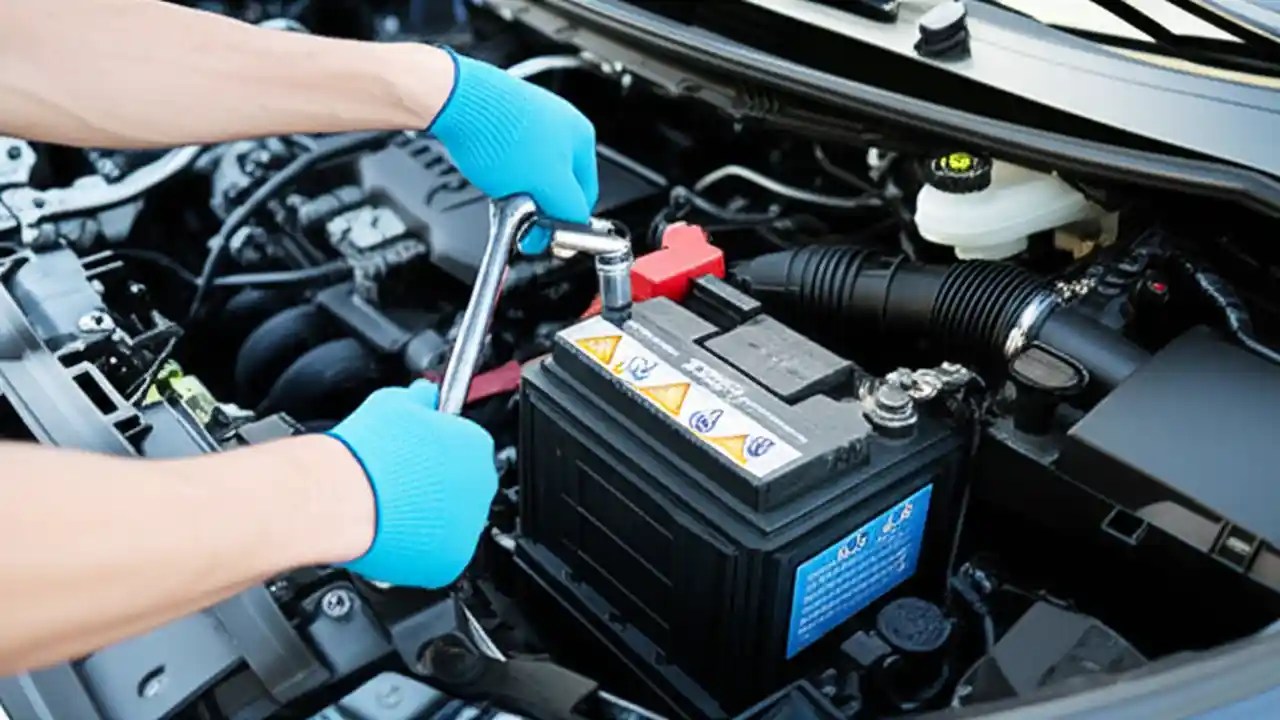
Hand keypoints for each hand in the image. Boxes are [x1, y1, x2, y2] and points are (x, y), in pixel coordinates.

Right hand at [325, 380, 496, 587]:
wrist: (345, 498)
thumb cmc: (367, 453)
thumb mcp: (394, 403)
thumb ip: (419, 399)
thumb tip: (424, 395)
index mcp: (474, 444)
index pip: (465, 447)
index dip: (437, 453)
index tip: (418, 457)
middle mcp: (481, 485)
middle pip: (464, 486)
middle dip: (437, 487)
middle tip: (403, 487)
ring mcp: (468, 527)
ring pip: (452, 523)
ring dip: (431, 519)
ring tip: (395, 512)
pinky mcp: (449, 561)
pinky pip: (439, 555)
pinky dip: (421, 550)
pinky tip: (396, 536)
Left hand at [429, 49, 598, 253]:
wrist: (454, 101)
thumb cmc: (498, 132)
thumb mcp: (547, 185)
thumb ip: (568, 209)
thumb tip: (575, 223)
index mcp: (581, 136)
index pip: (584, 196)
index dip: (565, 222)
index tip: (546, 236)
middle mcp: (559, 124)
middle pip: (558, 185)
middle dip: (540, 206)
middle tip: (522, 219)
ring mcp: (531, 121)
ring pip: (532, 175)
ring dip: (518, 192)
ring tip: (501, 193)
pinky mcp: (503, 121)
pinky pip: (509, 161)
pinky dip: (501, 175)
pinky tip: (489, 176)